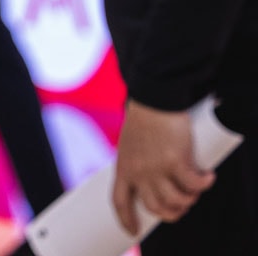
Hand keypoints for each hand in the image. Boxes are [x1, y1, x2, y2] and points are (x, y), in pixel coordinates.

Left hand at [112, 99, 213, 233]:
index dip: (125, 219)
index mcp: (123, 166)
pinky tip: (208, 177)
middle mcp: (139, 172)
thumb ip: (138, 162)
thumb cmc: (144, 116)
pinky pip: (194, 185)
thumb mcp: (131, 142)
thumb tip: (153, 184)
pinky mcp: (176, 161)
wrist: (155, 96)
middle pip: (155, 207)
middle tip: (182, 205)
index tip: (132, 231)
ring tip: (194, 190)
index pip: (119, 201)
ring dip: (188, 199)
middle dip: (171, 212)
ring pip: (176, 201)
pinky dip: (204, 183)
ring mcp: (157, 168)